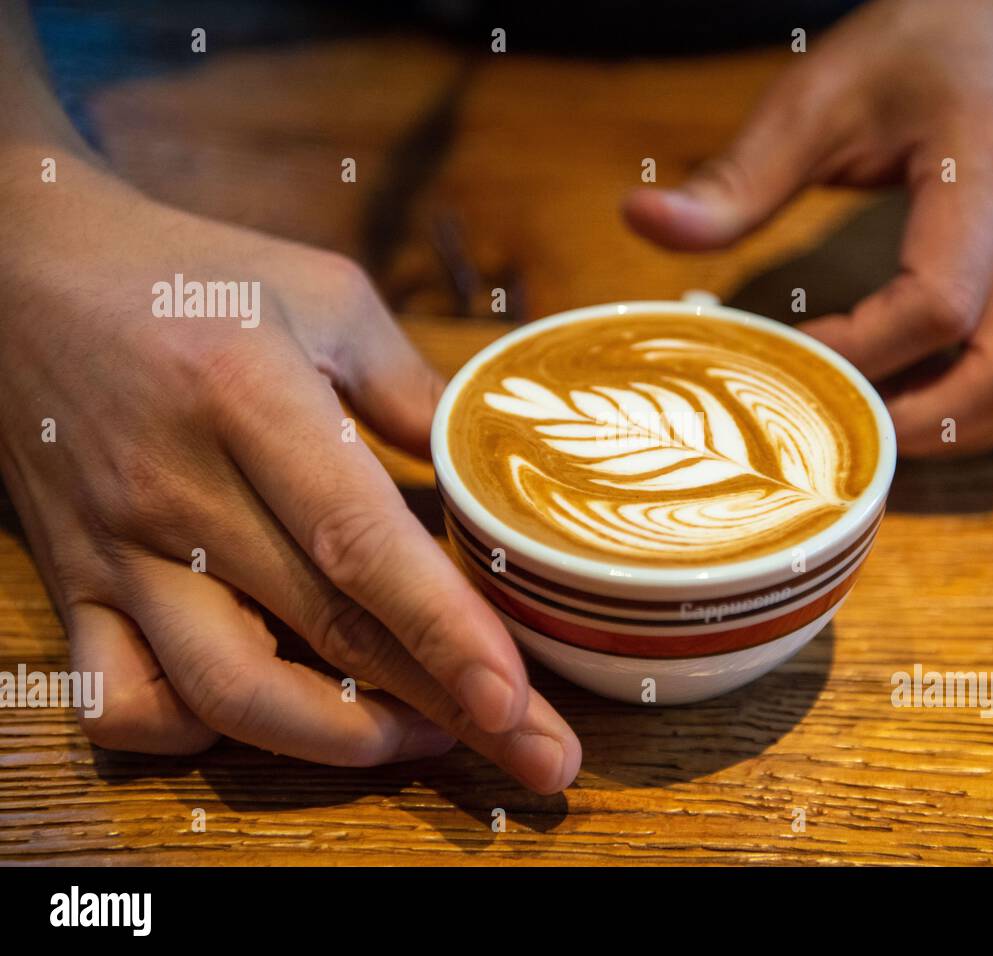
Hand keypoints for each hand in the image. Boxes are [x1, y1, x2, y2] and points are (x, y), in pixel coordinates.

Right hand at [0, 152, 580, 791]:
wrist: (22, 268)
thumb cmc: (189, 275)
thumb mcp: (325, 297)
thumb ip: (414, 391)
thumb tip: (493, 476)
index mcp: (249, 398)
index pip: (360, 543)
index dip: (445, 633)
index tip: (517, 702)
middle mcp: (177, 491)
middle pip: (324, 635)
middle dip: (445, 713)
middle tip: (540, 758)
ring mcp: (114, 549)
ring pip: (225, 695)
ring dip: (341, 739)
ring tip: (427, 736)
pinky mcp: (71, 583)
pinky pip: (120, 701)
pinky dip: (198, 734)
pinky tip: (269, 711)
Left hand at [624, 0, 992, 455]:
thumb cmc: (913, 50)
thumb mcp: (814, 97)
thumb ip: (737, 176)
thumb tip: (638, 222)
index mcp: (986, 171)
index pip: (939, 303)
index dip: (858, 351)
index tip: (791, 353)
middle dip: (916, 423)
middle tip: (837, 424)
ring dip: (958, 432)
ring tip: (877, 420)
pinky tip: (934, 400)